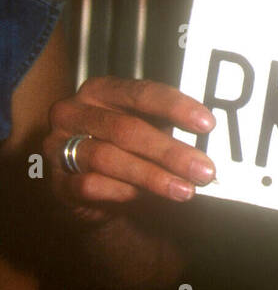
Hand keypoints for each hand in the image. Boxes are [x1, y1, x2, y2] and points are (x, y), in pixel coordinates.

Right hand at [44, 77, 215, 222]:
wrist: (96, 191)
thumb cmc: (127, 151)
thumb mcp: (148, 131)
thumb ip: (169, 129)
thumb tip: (208, 141)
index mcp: (100, 91)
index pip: (140, 93)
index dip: (175, 107)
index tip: (206, 124)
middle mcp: (74, 113)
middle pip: (126, 129)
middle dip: (170, 151)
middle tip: (203, 169)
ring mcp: (59, 146)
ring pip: (108, 158)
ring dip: (152, 177)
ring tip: (185, 189)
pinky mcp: (58, 181)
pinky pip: (90, 185)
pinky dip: (122, 192)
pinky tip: (146, 198)